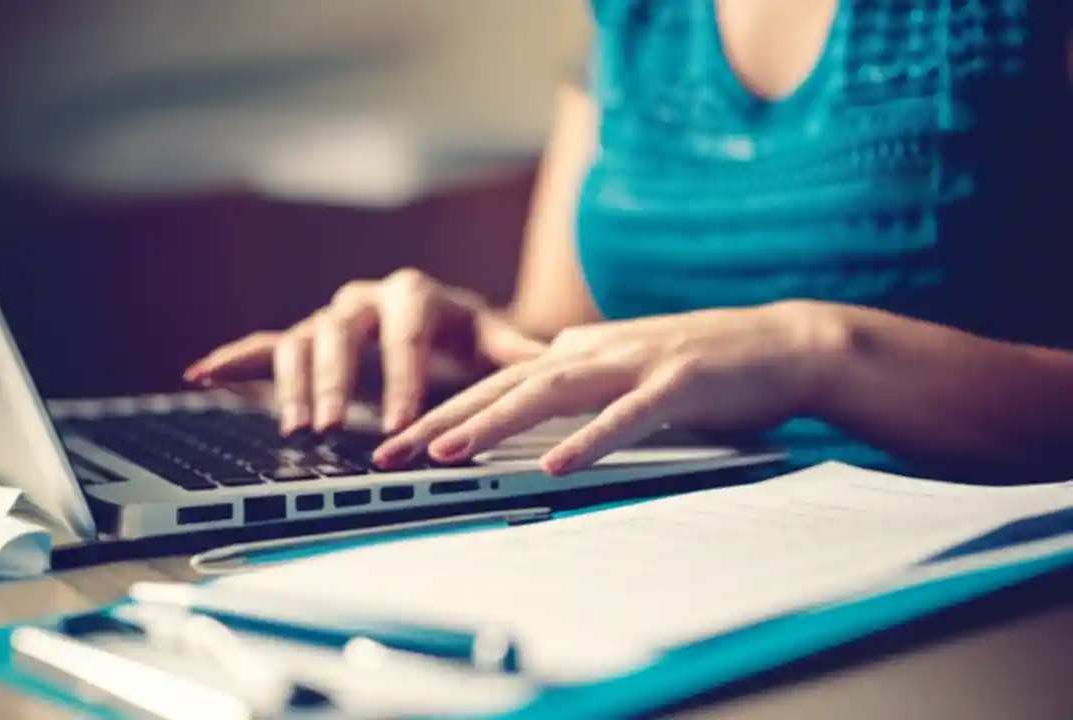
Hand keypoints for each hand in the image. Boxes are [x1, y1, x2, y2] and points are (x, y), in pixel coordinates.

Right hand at [184, 268, 544, 433]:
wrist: (441, 325)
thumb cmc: (467, 338)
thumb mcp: (493, 343)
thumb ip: (514, 353)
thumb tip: (549, 364)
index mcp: (413, 296)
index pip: (406, 331)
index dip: (405, 376)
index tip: (406, 421)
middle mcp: (363, 301)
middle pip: (343, 332)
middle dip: (339, 381)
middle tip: (335, 426)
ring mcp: (330, 320)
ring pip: (302, 342)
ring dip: (295, 385)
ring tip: (297, 428)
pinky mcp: (304, 340)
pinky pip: (263, 346)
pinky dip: (234, 358)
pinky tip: (202, 373)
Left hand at [373, 301, 847, 473]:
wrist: (782, 343)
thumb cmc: (701, 365)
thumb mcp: (624, 370)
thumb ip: (577, 384)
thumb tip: (528, 399)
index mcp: (579, 350)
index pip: (496, 381)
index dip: (444, 409)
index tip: (399, 439)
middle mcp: (595, 351)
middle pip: (504, 384)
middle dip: (443, 418)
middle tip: (392, 450)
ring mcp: (636, 364)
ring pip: (549, 393)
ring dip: (494, 423)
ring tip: (449, 452)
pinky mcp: (679, 385)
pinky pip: (626, 418)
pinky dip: (589, 441)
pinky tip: (557, 466)